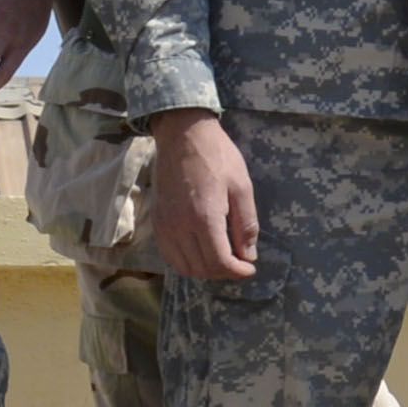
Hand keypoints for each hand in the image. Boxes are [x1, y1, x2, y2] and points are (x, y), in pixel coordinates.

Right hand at [147, 108, 256, 281]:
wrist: (183, 134)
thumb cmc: (218, 156)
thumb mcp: (241, 187)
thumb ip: (245, 225)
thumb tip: (248, 256)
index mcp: (204, 218)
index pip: (219, 262)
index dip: (237, 271)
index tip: (249, 268)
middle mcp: (180, 227)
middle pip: (201, 268)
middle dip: (223, 272)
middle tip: (239, 262)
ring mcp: (165, 225)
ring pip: (183, 266)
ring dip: (204, 270)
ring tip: (221, 259)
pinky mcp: (157, 221)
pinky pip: (169, 254)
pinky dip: (185, 262)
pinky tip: (199, 252)